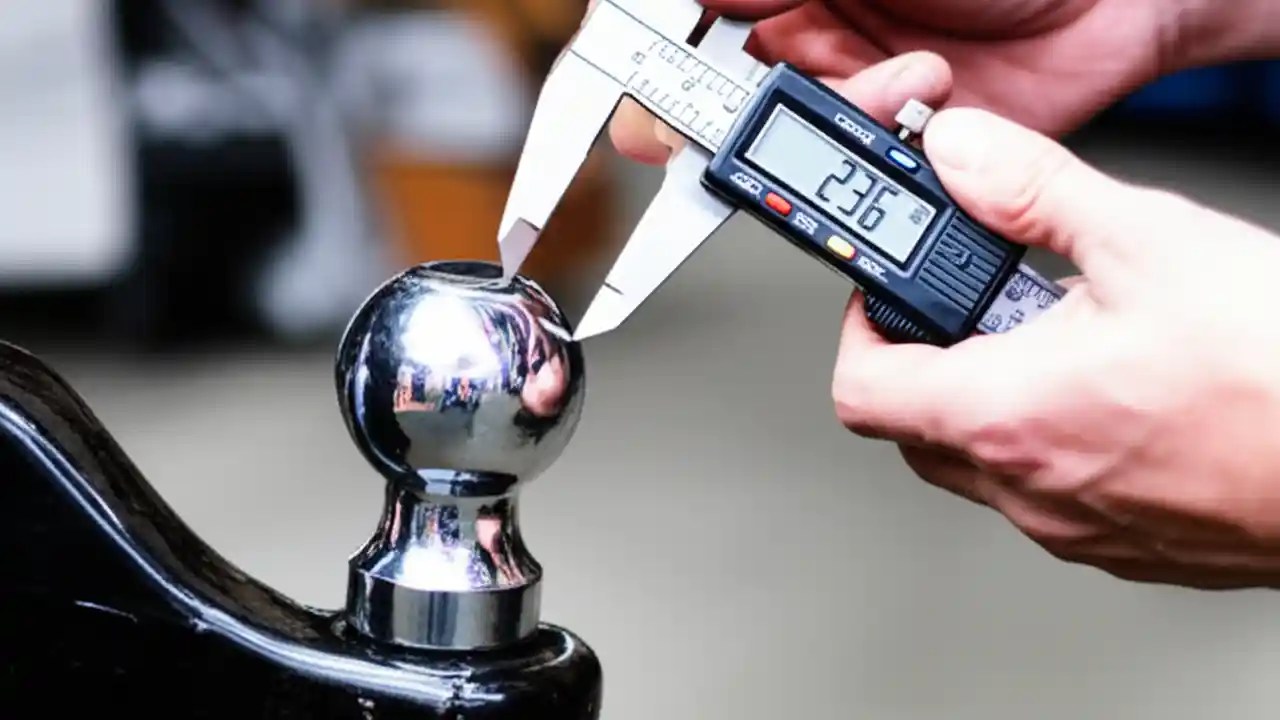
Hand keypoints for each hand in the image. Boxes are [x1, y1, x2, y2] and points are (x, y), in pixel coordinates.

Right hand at [609, 0, 1182, 164]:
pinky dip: (884, 160)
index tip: (631, 93)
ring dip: (840, 126)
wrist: (1115, 8)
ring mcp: (856, 99)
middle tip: (745, 124)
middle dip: (734, 119)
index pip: (688, 28)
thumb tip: (706, 6)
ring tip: (905, 83)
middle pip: (724, 97)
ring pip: (794, 144)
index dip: (650, 63)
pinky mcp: (901, 153)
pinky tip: (927, 114)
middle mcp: (811, 39)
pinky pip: (858, 180)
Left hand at [832, 106, 1279, 589]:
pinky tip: (1115, 398)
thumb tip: (965, 159)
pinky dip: (1050, 445)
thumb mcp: (1148, 241)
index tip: (888, 297)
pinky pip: (1047, 499)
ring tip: (1060, 346)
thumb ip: (1033, 193)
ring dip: (991, 404)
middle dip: (923, 365)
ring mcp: (1076, 530)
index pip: (861, 392)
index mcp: (1005, 414)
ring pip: (980, 467)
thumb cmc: (1277, 373)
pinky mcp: (1127, 549)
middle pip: (912, 430)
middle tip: (974, 313)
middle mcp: (1028, 488)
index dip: (859, 335)